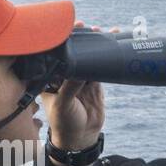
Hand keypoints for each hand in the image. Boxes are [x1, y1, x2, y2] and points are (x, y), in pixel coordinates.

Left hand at [38, 20, 111, 153]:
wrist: (82, 138)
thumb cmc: (64, 123)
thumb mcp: (63, 104)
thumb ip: (70, 87)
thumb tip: (80, 69)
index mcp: (50, 79)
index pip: (54, 55)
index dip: (60, 41)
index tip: (67, 29)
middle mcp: (64, 75)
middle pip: (72, 52)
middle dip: (80, 39)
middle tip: (87, 27)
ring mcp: (80, 77)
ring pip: (87, 57)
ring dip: (95, 44)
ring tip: (102, 31)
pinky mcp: (94, 83)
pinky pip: (100, 66)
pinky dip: (107, 55)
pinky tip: (114, 43)